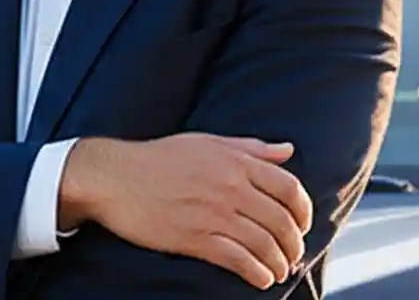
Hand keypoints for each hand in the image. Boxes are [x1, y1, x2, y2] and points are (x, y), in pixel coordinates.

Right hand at [58, 133, 312, 290]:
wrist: (114, 178)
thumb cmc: (157, 158)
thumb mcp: (206, 142)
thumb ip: (250, 147)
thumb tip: (287, 151)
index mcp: (235, 161)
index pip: (289, 188)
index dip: (304, 211)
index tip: (302, 224)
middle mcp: (229, 187)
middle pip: (281, 221)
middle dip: (294, 243)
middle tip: (293, 253)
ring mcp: (213, 214)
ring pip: (264, 245)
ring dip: (279, 262)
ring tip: (280, 270)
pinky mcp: (195, 238)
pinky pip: (239, 260)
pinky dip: (257, 273)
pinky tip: (261, 278)